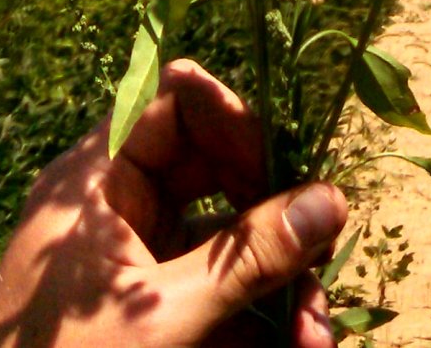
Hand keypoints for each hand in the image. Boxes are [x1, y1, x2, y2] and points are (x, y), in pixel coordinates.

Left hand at [0, 59, 347, 347]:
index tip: (285, 169)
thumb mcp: (164, 316)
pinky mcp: (155, 315)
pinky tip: (299, 345)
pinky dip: (261, 321)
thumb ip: (248, 258)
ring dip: (282, 282)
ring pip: (229, 241)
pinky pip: (220, 294)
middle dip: (278, 216)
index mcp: (97, 184)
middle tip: (324, 251)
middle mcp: (118, 210)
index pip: (176, 105)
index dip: (235, 123)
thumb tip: (333, 200)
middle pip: (217, 173)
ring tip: (314, 338)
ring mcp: (137, 265)